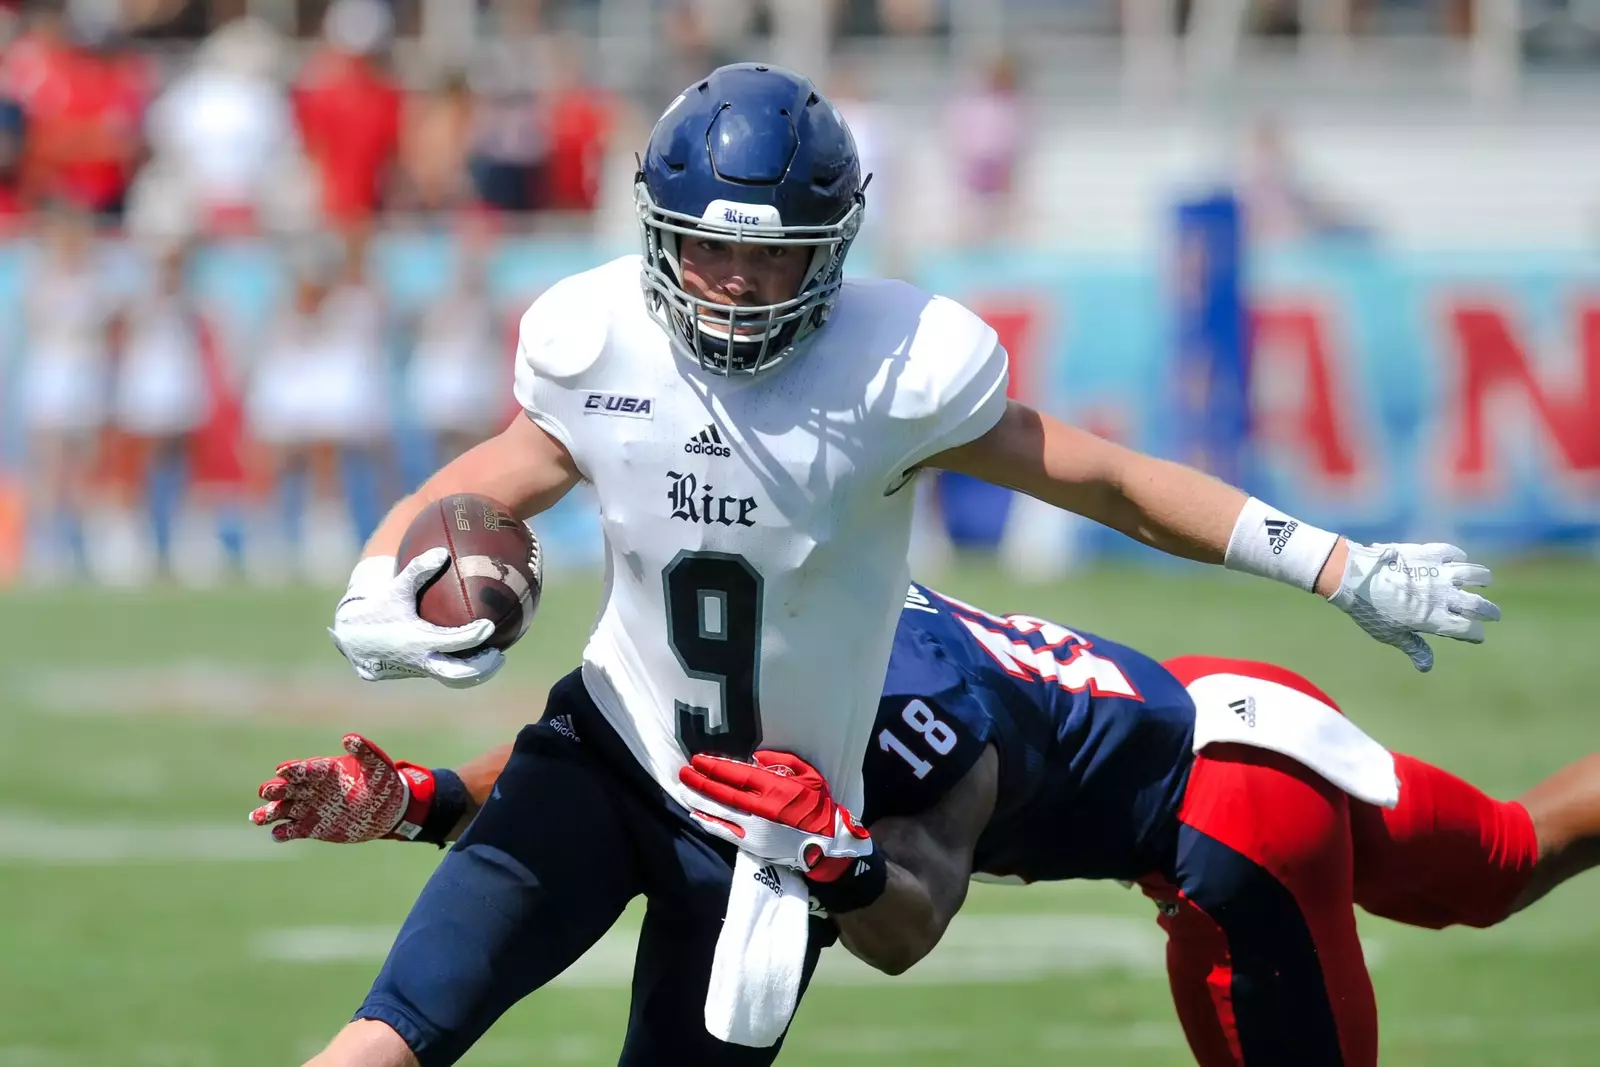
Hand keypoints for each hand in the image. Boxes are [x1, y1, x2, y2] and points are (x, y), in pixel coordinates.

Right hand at [249, 734, 433, 841]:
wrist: (387, 810)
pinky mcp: (310, 828)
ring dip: (269, 812)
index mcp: (323, 770)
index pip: (303, 769)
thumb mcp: (377, 765)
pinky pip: (291, 830)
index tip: (283, 770)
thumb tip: (350, 738)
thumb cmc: (382, 782)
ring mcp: (308, 808)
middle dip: (275, 789)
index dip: (293, 769)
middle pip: (286, 788)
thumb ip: (365, 751)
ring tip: (258, 818)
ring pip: (281, 810)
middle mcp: (310, 788)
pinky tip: (278, 834)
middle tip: (268, 791)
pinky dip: (282, 833)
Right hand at [327, 551, 504, 687]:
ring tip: (495, 659)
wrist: (353, 637)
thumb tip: (442, 552)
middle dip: (482, 667)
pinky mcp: (419, 673)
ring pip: (453, 680)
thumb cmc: (379, 607)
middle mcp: (419, 660)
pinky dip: (463, 672)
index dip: (473, 636)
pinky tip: (478, 657)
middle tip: (500, 655)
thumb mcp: (396, 587)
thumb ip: (418, 569)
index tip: (489, 625)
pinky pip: (445, 676)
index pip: (452, 643)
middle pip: (457, 674)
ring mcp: (419, 670)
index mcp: (416, 640)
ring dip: (476, 673)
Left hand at [679, 750, 871, 881]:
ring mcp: (753, 827)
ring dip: (699, 799)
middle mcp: (759, 807)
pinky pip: (724, 831)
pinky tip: (696, 814)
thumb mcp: (810, 774)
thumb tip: (755, 758)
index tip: (699, 759)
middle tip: (683, 772)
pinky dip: (708, 822)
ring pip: (719, 811)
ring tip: (683, 789)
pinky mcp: (751, 843)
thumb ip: (783, 761)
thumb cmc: (818, 805)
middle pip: (722, 792)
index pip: (737, 775)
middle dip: (700, 781)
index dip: (715, 767)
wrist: (826, 843)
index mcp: (774, 788)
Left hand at [1328, 541, 1500, 671]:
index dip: (1475, 635)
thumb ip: (1413, 647)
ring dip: (1482, 579)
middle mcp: (1442, 596)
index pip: (1468, 630)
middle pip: (1478, 605)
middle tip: (1493, 614)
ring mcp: (1437, 573)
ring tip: (1484, 581)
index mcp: (1434, 619)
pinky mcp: (1427, 553)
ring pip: (1473, 574)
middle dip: (1490, 611)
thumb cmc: (1369, 610)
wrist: (1353, 577)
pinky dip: (1458, 556)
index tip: (1475, 636)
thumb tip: (1426, 667)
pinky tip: (1459, 559)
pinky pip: (1452, 552)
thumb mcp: (1390, 634)